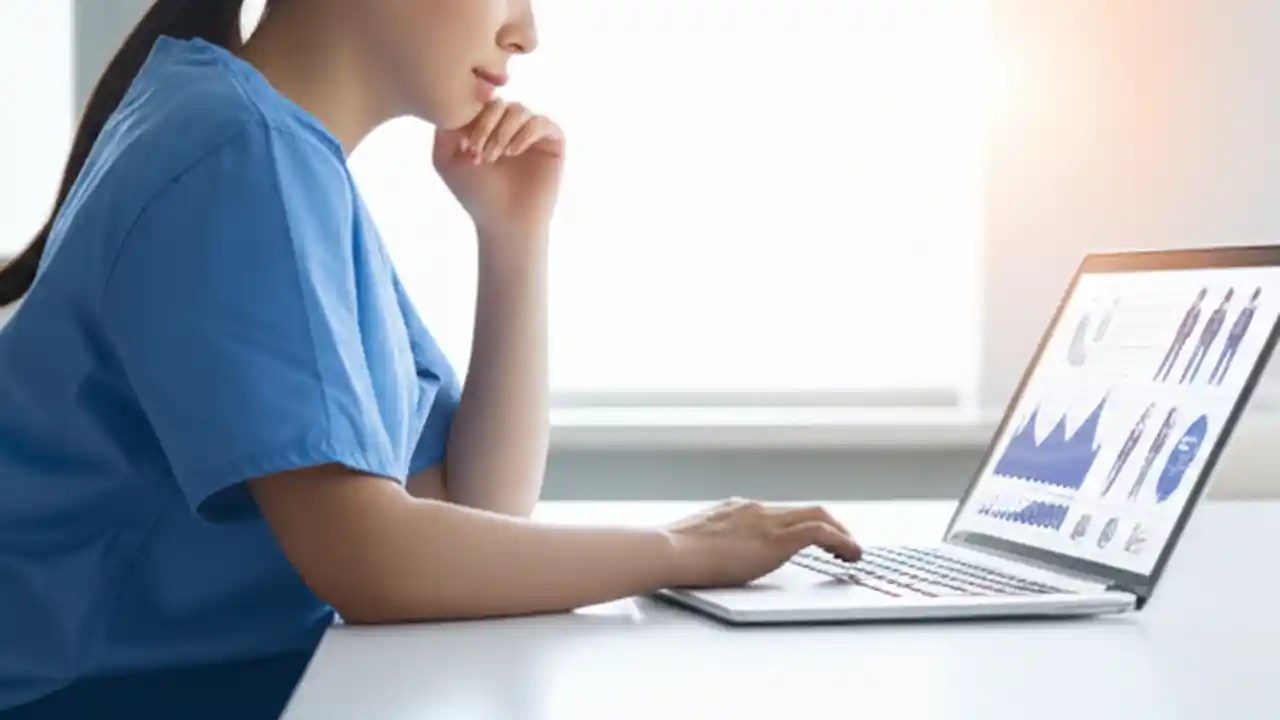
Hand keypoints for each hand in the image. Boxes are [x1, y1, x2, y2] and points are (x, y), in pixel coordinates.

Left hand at [434, 99, 565, 242]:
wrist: (505, 222)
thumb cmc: (476, 194)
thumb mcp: (445, 159)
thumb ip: (444, 127)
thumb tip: (456, 99)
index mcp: (487, 124)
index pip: (479, 102)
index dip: (470, 118)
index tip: (463, 146)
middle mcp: (510, 124)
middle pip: (498, 103)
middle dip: (485, 126)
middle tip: (477, 153)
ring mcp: (532, 131)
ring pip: (518, 110)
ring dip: (502, 132)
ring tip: (494, 157)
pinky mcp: (553, 141)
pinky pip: (541, 122)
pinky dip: (525, 134)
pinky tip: (512, 153)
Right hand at [664, 498, 861, 588]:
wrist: (669, 551)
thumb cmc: (672, 554)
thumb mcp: (694, 543)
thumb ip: (710, 545)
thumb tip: (704, 559)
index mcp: (736, 509)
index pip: (779, 512)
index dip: (800, 524)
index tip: (810, 540)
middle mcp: (755, 509)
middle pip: (804, 509)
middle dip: (829, 525)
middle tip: (842, 544)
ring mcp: (766, 521)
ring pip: (818, 516)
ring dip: (840, 534)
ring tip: (852, 552)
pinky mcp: (775, 539)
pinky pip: (819, 532)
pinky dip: (841, 541)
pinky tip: (851, 555)